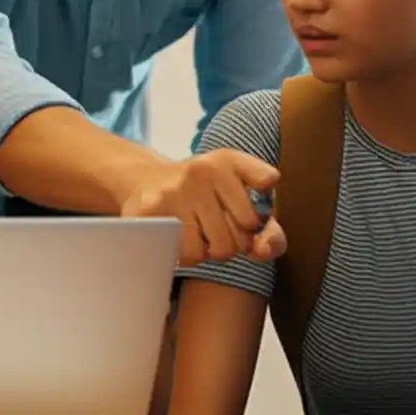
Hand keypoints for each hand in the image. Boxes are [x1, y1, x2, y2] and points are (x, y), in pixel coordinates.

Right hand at [120, 149, 283, 265]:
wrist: (146, 182)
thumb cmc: (204, 197)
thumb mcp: (240, 200)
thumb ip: (269, 231)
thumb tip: (261, 251)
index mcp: (227, 160)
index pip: (267, 179)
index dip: (261, 204)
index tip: (244, 206)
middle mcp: (203, 170)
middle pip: (245, 232)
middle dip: (235, 241)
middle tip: (218, 228)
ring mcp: (177, 190)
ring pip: (219, 248)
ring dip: (211, 251)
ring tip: (200, 234)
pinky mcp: (153, 209)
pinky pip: (190, 254)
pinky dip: (190, 255)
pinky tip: (183, 239)